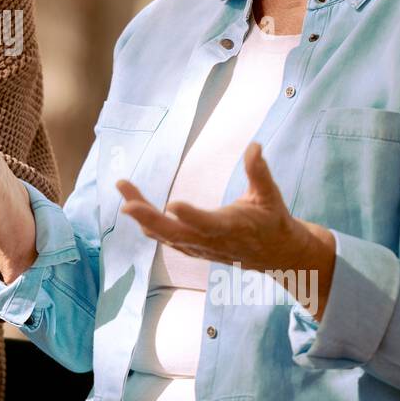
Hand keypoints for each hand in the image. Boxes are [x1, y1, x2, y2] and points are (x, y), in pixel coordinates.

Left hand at [117, 143, 332, 302]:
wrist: (276, 254)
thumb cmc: (272, 220)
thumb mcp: (270, 196)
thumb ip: (259, 173)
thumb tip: (254, 146)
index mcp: (233, 228)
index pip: (209, 224)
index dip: (191, 217)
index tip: (172, 205)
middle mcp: (211, 241)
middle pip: (176, 234)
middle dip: (149, 219)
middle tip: (127, 204)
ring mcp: (199, 248)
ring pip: (164, 235)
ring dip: (141, 214)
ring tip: (123, 187)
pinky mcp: (192, 248)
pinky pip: (164, 237)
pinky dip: (147, 222)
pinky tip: (132, 203)